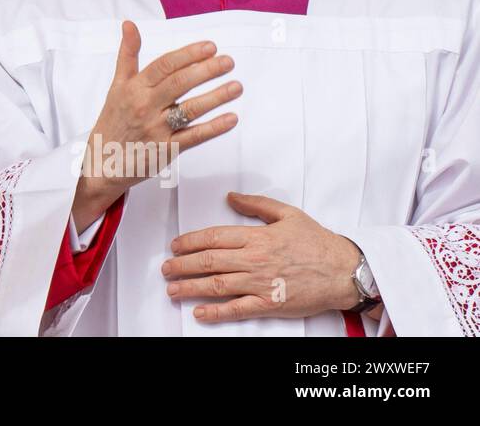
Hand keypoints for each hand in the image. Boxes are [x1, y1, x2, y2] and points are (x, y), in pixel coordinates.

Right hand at [72, 20, 241, 226]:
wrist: (102, 163)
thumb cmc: (113, 120)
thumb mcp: (117, 86)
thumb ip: (127, 55)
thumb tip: (129, 24)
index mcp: (134, 88)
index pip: (163, 65)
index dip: (188, 55)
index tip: (210, 47)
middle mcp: (144, 106)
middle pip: (179, 84)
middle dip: (206, 71)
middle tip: (228, 61)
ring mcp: (156, 129)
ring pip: (190, 109)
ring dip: (216, 97)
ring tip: (237, 86)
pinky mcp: (166, 150)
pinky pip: (194, 137)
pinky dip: (214, 128)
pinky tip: (231, 118)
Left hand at [162, 192, 364, 322]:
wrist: (344, 271)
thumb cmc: (318, 242)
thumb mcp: (287, 214)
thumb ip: (256, 205)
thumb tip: (231, 197)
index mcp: (256, 237)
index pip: (213, 238)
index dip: (190, 242)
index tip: (175, 245)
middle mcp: (254, 260)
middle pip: (209, 262)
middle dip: (182, 265)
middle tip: (166, 268)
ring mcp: (261, 283)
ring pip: (216, 285)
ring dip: (190, 287)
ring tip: (172, 289)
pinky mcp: (270, 304)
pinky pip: (237, 308)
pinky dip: (215, 312)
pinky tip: (199, 313)